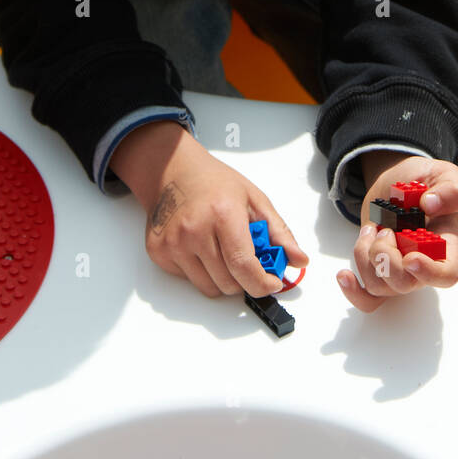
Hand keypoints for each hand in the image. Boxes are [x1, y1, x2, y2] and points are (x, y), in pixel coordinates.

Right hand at [109, 121, 308, 298]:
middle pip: (229, 283)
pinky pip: (189, 280)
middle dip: (244, 278)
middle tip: (246, 258)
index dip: (262, 283)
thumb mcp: (254, 199)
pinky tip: (200, 247)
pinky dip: (201, 271)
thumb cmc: (214, 182)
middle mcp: (194, 230)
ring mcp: (173, 243)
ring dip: (223, 278)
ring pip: (209, 288)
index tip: (272, 283)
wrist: (173, 170)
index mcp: (222, 214)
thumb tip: (298, 259)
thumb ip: (279, 232)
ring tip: (222, 250)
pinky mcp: (159, 252)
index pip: (244, 266)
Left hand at [337, 152, 457, 312]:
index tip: (411, 258)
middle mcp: (424, 265)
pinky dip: (353, 291)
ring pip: (379, 286)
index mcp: (446, 246)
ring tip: (371, 229)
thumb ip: (450, 189)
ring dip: (365, 256)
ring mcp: (399, 271)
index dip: (429, 274)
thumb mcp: (444, 174)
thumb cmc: (425, 182)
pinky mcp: (378, 270)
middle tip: (385, 229)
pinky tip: (344, 275)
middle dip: (385, 256)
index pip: (446, 275)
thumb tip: (432, 205)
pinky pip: (367, 298)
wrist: (398, 183)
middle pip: (405, 284)